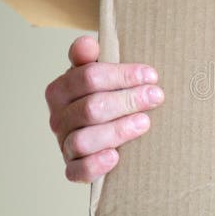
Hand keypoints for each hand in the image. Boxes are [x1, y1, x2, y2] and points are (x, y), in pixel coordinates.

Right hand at [45, 36, 163, 182]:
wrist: (103, 132)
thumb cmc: (102, 97)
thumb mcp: (97, 75)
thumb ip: (90, 59)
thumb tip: (87, 44)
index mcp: (60, 89)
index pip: (88, 77)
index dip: (122, 75)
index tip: (151, 75)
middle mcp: (58, 118)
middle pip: (91, 108)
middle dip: (128, 100)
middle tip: (156, 96)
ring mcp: (64, 145)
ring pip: (83, 140)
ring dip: (117, 130)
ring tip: (145, 122)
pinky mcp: (73, 168)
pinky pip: (77, 171)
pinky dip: (95, 165)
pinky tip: (116, 157)